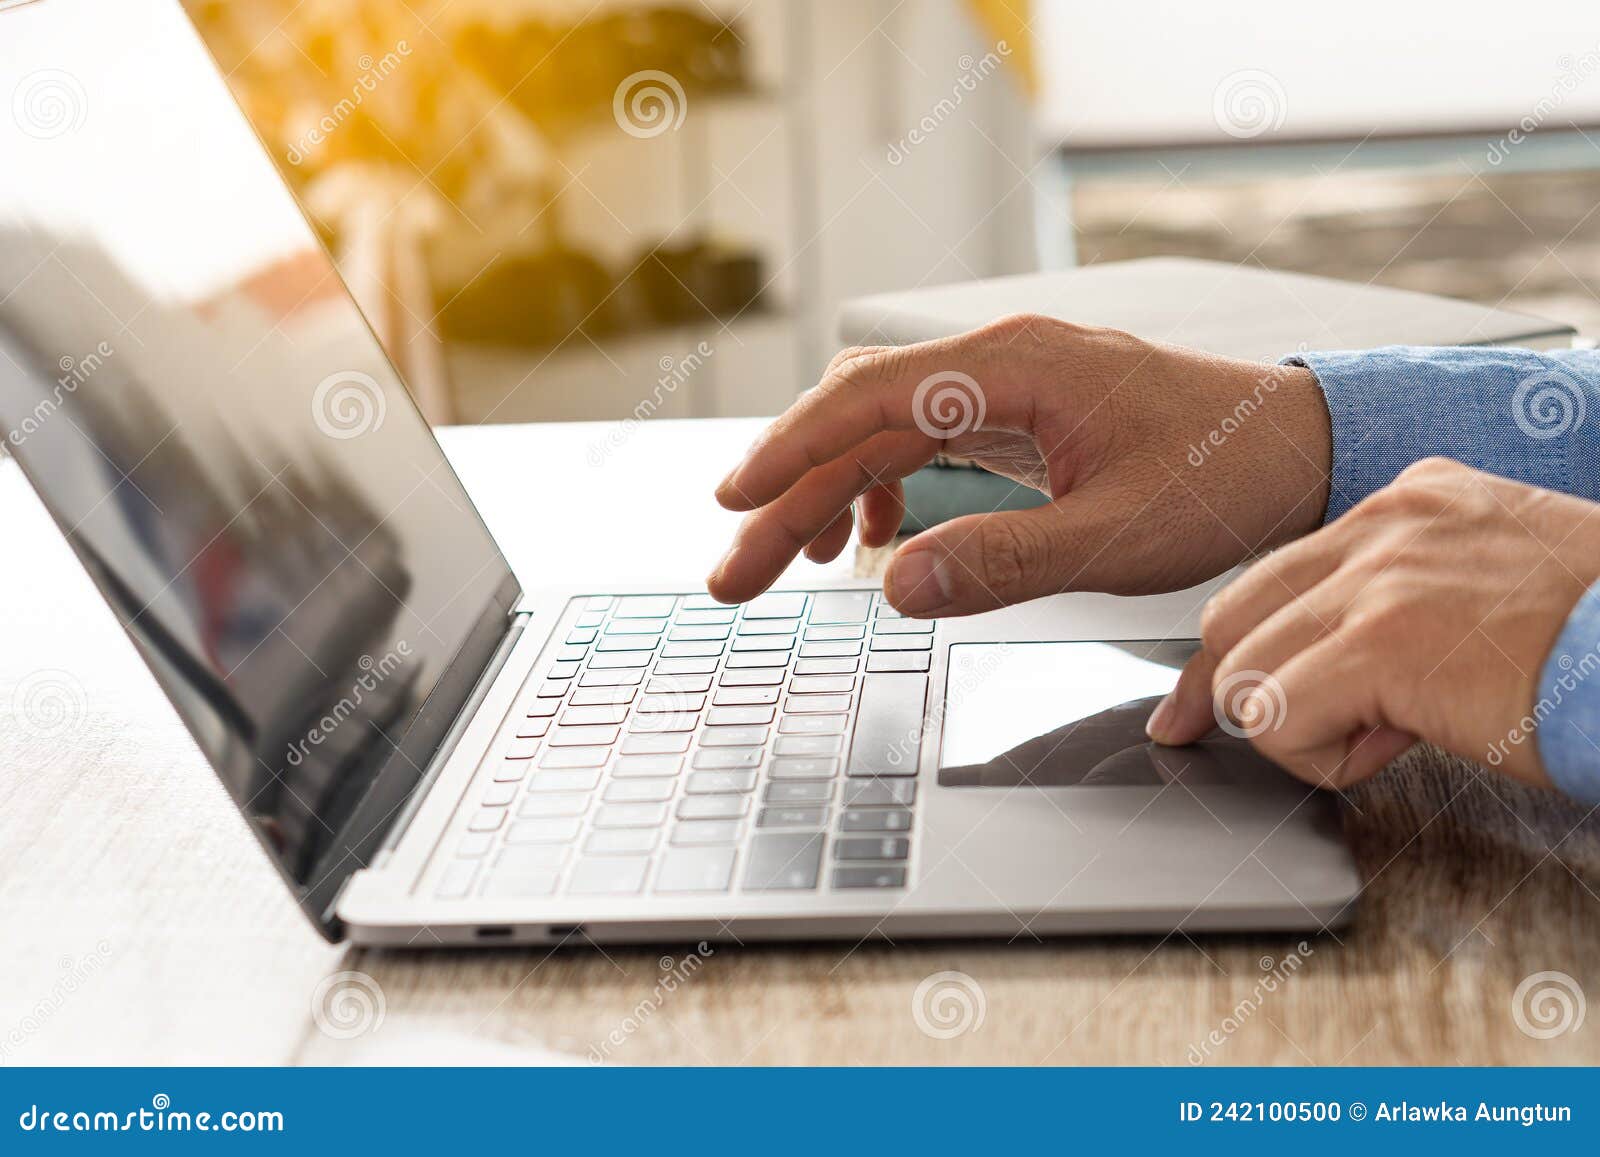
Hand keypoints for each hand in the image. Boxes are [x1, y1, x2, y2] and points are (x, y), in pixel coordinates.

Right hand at [707, 314, 1333, 614]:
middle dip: (789, 497)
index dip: (790, 451)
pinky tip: (875, 540)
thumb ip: (1003, 561)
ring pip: (883, 436)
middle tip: (735, 577)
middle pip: (859, 423)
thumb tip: (893, 588)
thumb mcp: (1116, 537)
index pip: (867, 397)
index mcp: (1015, 369)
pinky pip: (923, 444)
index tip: (734, 503)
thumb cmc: (1223, 479)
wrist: (1298, 449)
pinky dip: (882, 490)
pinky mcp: (1019, 417)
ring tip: (787, 565)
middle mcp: (999, 365)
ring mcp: (1006, 388)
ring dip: (826, 498)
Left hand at [1148, 458, 1599, 789]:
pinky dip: (1318, 756)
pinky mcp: (1387, 640)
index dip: (1239, 654)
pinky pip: (1274, 712)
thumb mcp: (1492, 590)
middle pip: (1231, 617)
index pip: (1271, 577)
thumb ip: (1398, 606)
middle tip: (1334, 729)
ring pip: (1243, 670)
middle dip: (1256, 690)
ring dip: (1300, 728)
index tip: (1203, 706)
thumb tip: (1325, 677)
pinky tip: (1394, 747)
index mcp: (1411, 503)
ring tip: (1391, 734)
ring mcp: (1382, 576)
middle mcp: (1385, 523)